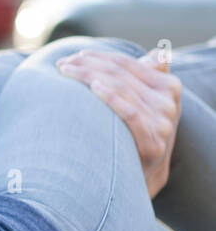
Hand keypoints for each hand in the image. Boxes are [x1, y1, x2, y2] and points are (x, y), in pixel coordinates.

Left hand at [58, 49, 182, 196]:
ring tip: (65, 72)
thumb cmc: (136, 132)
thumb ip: (149, 78)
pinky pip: (131, 113)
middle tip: (61, 64)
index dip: (99, 57)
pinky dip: (112, 97)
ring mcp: (163, 124)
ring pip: (121, 89)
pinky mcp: (153, 143)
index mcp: (169, 87)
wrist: (141, 176)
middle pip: (120, 75)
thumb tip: (159, 54)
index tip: (74, 56)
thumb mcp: (148, 103)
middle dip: (88, 66)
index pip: (127, 64)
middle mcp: (169, 103)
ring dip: (89, 76)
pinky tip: (93, 88)